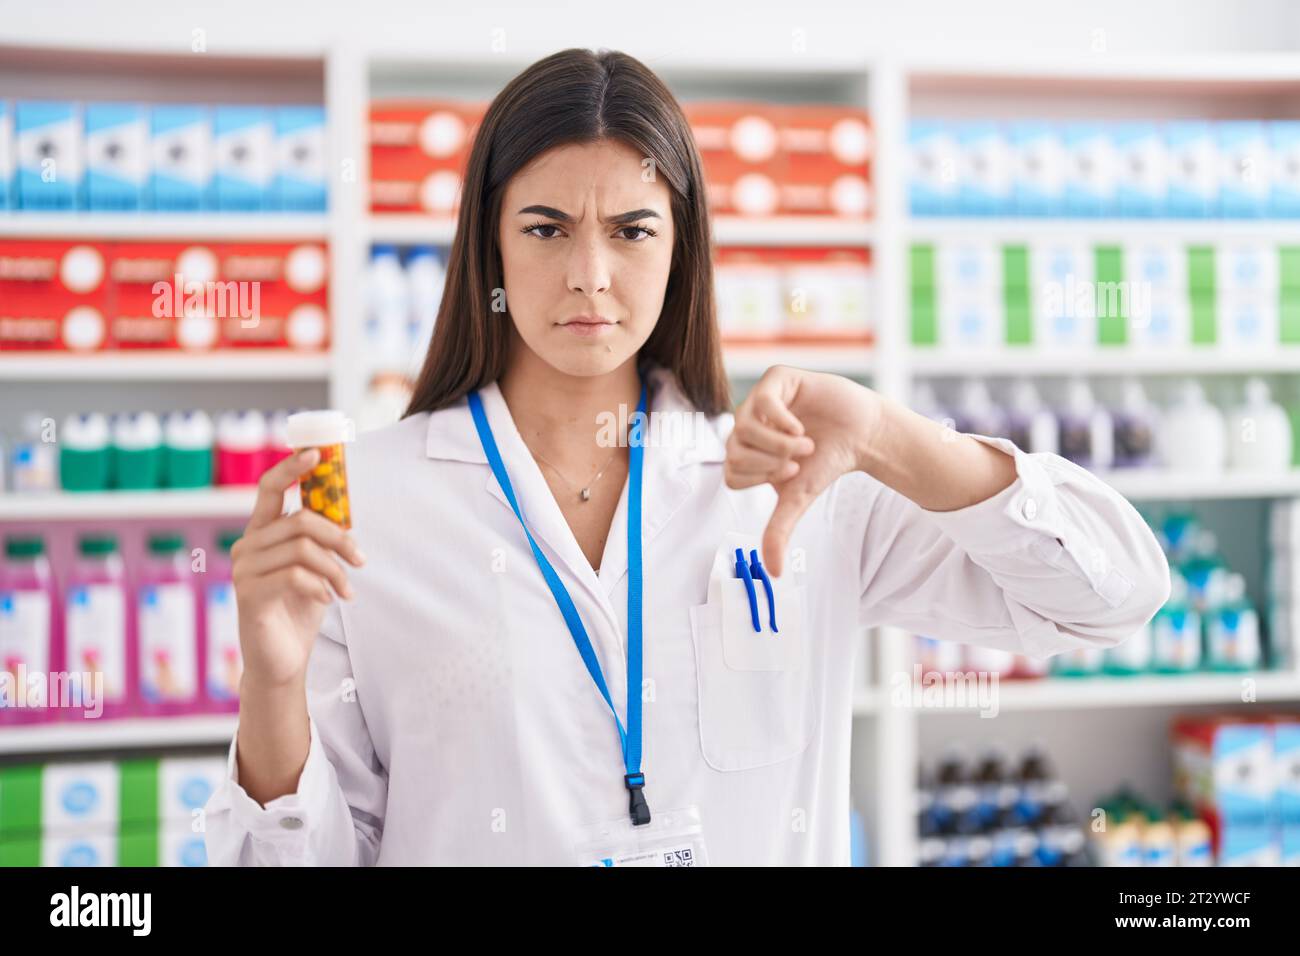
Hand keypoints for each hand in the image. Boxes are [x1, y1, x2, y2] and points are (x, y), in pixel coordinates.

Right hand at [232, 449, 365, 688]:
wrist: (282, 659)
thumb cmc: (299, 608)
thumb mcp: (315, 568)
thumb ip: (319, 540)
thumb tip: (344, 515)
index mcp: (262, 533)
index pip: (270, 489)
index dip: (291, 468)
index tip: (316, 452)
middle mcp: (247, 545)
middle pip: (300, 520)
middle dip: (339, 538)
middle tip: (361, 560)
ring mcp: (244, 569)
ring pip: (302, 548)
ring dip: (335, 569)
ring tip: (347, 590)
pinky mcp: (249, 593)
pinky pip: (294, 575)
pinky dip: (321, 586)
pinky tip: (327, 600)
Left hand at [724, 366, 879, 576]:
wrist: (861, 434)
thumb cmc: (826, 463)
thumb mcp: (798, 499)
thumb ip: (779, 531)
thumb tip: (774, 573)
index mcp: (744, 453)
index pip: (731, 474)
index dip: (762, 479)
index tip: (792, 474)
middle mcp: (746, 426)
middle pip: (734, 452)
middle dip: (772, 463)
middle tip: (799, 460)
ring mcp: (759, 401)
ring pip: (744, 428)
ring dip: (780, 444)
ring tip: (805, 443)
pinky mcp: (777, 380)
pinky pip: (762, 401)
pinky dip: (782, 421)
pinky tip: (800, 427)